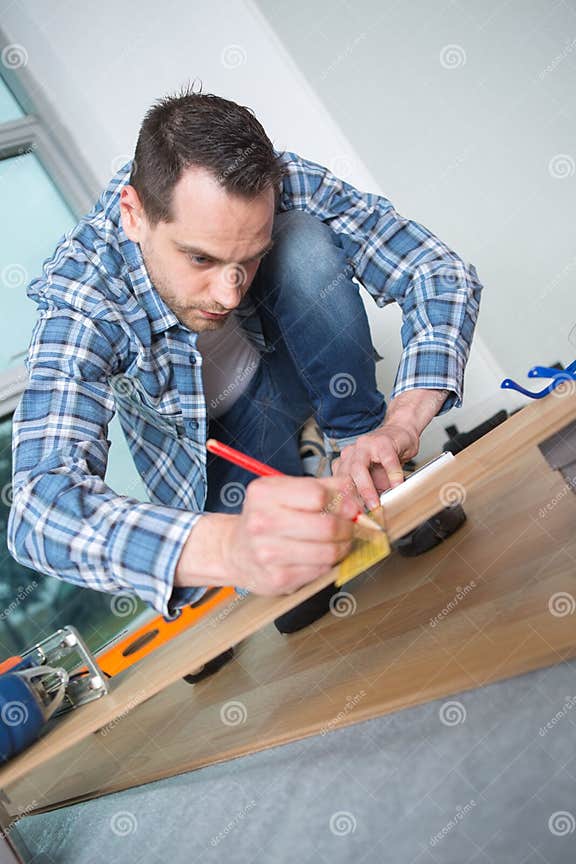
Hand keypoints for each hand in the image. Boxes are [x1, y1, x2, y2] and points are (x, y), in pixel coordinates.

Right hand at [225, 474, 361, 594]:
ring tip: (340, 542)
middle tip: (351, 527)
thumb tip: (353, 489)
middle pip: (326, 525)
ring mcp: (268, 552)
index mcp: (264, 493)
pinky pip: (320, 570)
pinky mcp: (277, 577)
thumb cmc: (267, 518)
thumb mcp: (286, 491)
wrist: (235, 551)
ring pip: (328, 551)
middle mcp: (261, 521)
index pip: (318, 494)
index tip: (351, 507)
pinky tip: (322, 556)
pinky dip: (328, 563)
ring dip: (343, 547)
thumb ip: (323, 486)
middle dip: (348, 527)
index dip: (343, 501)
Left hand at [331, 422, 419, 509]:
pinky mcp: (383, 442)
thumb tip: (364, 514)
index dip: (341, 502)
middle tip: (358, 514)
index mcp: (344, 462)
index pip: (337, 485)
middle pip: (344, 477)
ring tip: (375, 504)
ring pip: (360, 468)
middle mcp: (350, 453)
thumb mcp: (374, 477)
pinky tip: (397, 485)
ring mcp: (365, 446)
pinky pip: (387, 461)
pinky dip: (392, 475)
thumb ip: (368, 492)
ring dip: (367, 488)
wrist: (401, 432)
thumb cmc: (386, 456)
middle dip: (350, 498)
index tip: (346, 518)